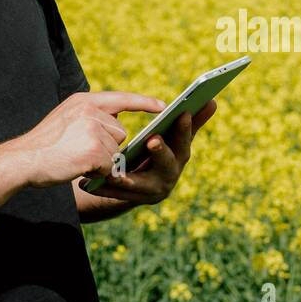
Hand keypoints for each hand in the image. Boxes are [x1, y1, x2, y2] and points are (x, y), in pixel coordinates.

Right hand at [13, 91, 166, 187]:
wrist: (22, 160)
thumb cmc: (44, 145)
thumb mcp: (66, 118)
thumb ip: (90, 117)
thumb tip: (118, 129)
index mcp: (84, 101)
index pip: (121, 98)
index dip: (143, 103)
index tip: (163, 106)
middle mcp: (90, 111)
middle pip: (120, 132)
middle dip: (108, 145)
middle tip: (79, 150)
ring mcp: (93, 129)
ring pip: (116, 150)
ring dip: (101, 159)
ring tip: (76, 158)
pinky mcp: (95, 150)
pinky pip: (109, 165)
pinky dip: (98, 171)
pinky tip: (79, 167)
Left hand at [79, 98, 217, 203]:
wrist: (137, 184)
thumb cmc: (157, 151)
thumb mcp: (173, 138)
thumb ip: (192, 122)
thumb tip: (213, 101)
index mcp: (180, 157)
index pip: (185, 141)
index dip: (185, 129)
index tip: (183, 113)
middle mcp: (170, 176)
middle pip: (168, 163)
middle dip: (162, 151)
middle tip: (153, 139)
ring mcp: (152, 191)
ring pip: (139, 184)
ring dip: (125, 176)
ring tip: (112, 167)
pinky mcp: (132, 200)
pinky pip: (115, 195)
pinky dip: (102, 187)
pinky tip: (87, 182)